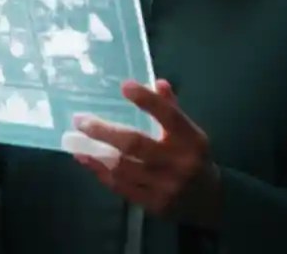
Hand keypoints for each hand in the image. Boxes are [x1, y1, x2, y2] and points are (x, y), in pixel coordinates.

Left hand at [72, 80, 221, 228]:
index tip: (124, 86)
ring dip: (96, 154)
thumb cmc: (193, 157)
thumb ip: (172, 108)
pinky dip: (101, 172)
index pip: (169, 116)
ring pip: (124, 168)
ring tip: (76, 141)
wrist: (209, 201)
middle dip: (104, 132)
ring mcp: (166, 186)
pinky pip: (122, 187)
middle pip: (136, 144)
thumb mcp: (190, 132)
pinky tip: (88, 160)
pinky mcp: (154, 204)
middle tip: (81, 121)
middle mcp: (179, 162)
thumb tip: (157, 82)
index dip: (147, 100)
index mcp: (191, 139)